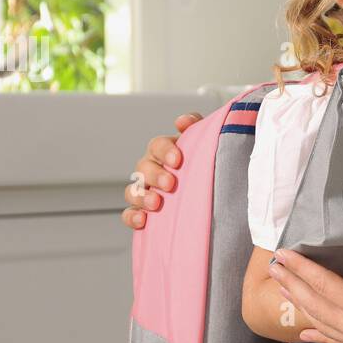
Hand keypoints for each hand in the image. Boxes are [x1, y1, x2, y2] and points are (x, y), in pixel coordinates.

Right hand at [121, 112, 202, 229]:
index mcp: (165, 152)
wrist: (213, 197)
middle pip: (143, 167)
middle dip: (155, 175)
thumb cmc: (205, 165)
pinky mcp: (143, 213)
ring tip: (156, 203)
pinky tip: (142, 220)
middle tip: (170, 184)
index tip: (178, 160)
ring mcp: (146, 191)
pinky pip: (129, 214)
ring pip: (133, 190)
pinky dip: (132, 216)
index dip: (165, 151)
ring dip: (141, 196)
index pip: (158, 145)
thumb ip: (197, 127)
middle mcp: (151, 170)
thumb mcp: (206, 144)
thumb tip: (183, 121)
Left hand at [268, 231, 342, 342]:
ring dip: (301, 304)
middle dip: (292, 284)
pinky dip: (318, 334)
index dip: (302, 268)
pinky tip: (308, 333)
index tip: (283, 254)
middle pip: (315, 304)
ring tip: (284, 290)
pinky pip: (336, 340)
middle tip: (273, 267)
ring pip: (322, 322)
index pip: (324, 285)